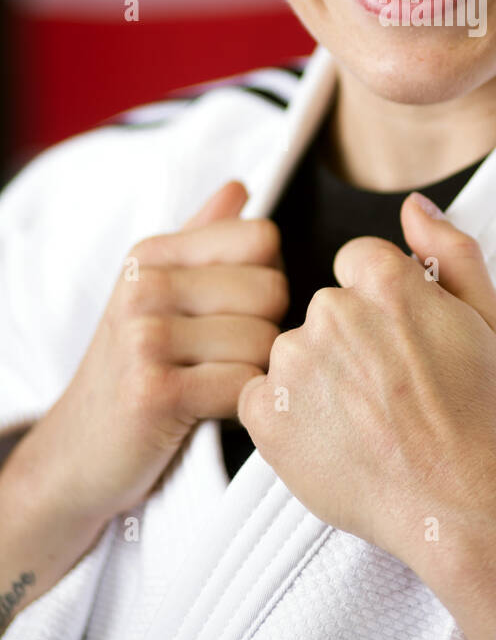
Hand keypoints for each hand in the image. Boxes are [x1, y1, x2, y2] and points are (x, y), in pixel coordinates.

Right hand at [30, 181, 288, 525]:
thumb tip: (240, 186)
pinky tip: (213, 410)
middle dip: (267, 330)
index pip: (262, 238)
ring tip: (217, 382)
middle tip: (228, 356)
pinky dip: (242, 405)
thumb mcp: (157, 293)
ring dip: (255, 373)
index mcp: (153, 254)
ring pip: (264, 342)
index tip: (237, 310)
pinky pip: (243, 385)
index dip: (268, 278)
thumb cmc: (133, 368)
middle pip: (273, 289)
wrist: (77, 452)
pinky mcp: (153, 393)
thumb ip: (202, 238)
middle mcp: (145, 287)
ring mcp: (144, 338)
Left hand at [237, 192, 495, 572]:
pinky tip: (328, 437)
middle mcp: (332, 312)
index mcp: (385, 282)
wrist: (455, 502)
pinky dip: (284, 415)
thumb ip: (451, 251)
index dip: (381, 302)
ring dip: (316, 376)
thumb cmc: (478, 414)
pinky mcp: (266, 415)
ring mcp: (295, 365)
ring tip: (362, 420)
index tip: (399, 342)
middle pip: (325, 306)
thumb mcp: (491, 320)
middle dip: (349, 339)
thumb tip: (414, 206)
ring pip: (293, 351)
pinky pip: (259, 395)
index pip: (357, 261)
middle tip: (388, 388)